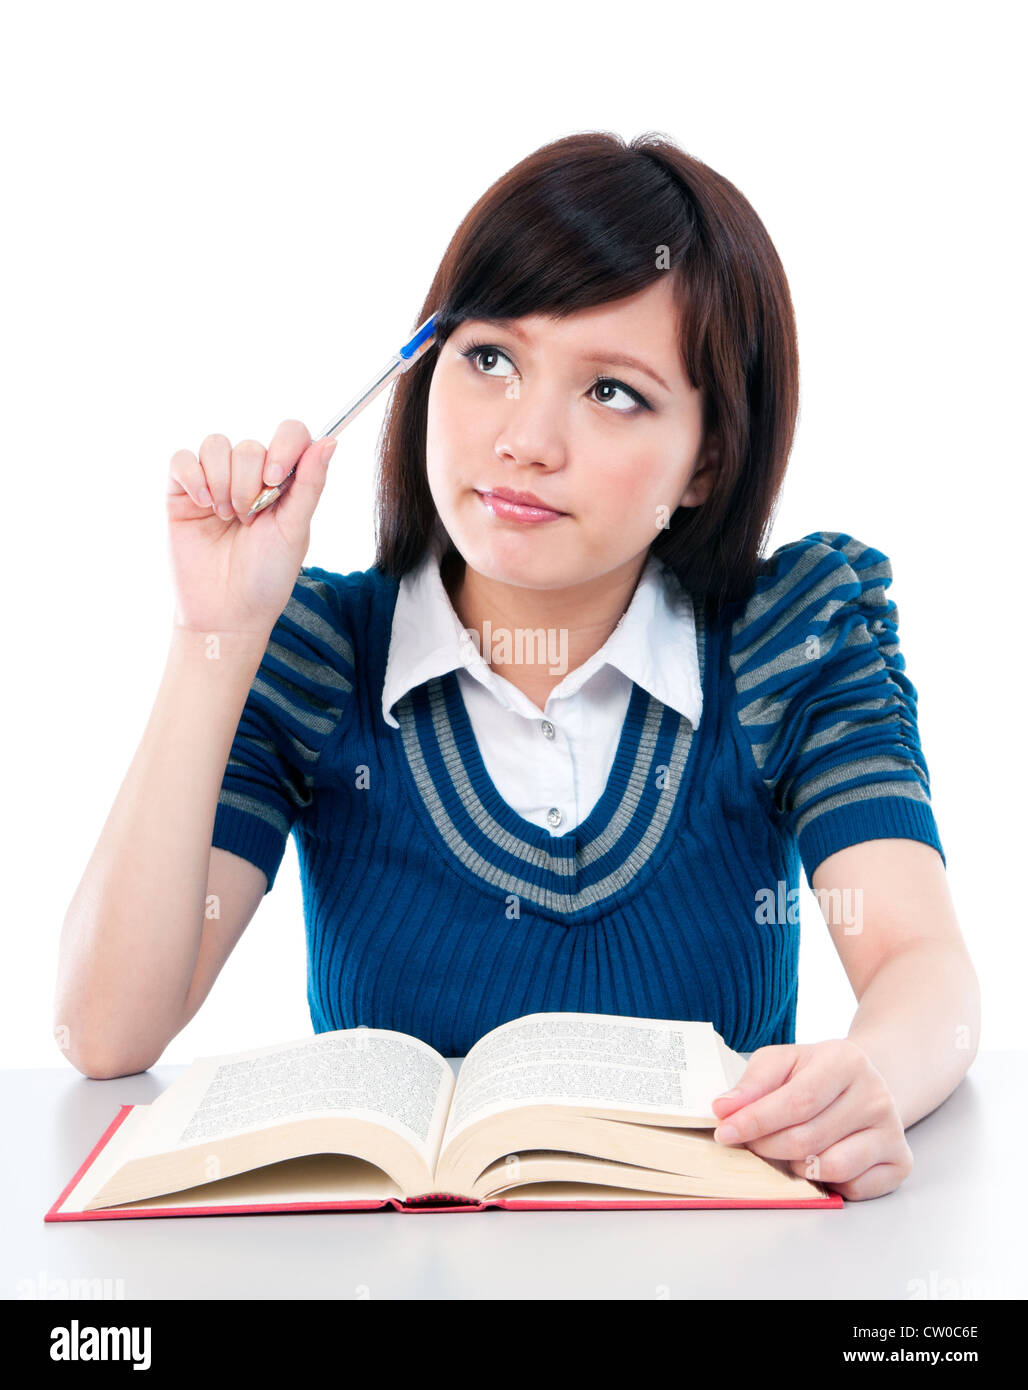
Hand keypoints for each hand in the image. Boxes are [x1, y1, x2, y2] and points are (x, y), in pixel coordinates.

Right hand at [166, 420, 335, 635]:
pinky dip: (192, 476)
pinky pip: (181, 459)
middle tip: (247, 519)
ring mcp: (215, 482)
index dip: (283, 446)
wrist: (226, 613)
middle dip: (249, 482)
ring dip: (222, 481)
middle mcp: (250, 477)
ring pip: (215, 445)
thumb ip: (310, 484)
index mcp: (284, 483)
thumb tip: (330, 441)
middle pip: (249, 445)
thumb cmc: (267, 576)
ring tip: (226, 518)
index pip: (290, 434)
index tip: (275, 479)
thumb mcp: (295, 531)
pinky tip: (203, 504)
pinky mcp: (182, 492)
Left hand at [710, 1038, 913, 1200]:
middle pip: (808, 1138)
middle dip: (767, 1146)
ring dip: (796, 1166)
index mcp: (846, 1060)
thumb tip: (724, 1108)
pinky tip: (819, 1161)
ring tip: (787, 1150)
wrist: (864, 1083)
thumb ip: (753, 1083)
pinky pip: (854, 1187)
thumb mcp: (783, 1062)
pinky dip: (828, 1183)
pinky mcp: (900, 1161)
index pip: (796, 1101)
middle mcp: (876, 1094)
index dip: (756, 1121)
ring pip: (831, 1167)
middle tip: (749, 1143)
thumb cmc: (814, 1074)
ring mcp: (893, 1130)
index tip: (725, 1132)